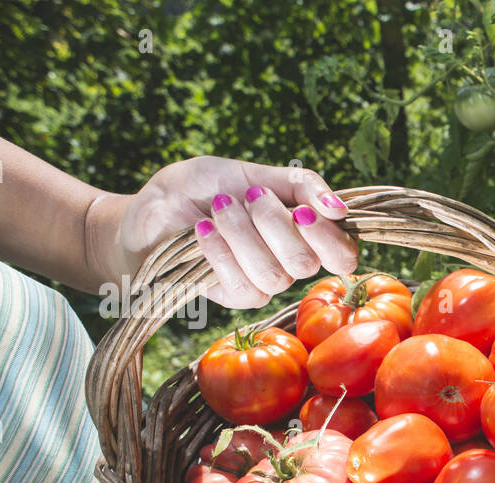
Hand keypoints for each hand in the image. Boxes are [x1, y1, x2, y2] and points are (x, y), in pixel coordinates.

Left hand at [87, 156, 359, 307]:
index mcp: (305, 233)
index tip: (305, 211)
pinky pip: (241, 284)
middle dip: (275, 224)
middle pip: (307, 262)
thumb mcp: (250, 171)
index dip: (331, 238)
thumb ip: (298, 184)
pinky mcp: (234, 299)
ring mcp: (264, 285)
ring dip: (243, 234)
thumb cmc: (200, 190)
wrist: (150, 211)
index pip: (344, 254)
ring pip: (274, 274)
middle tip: (249, 197)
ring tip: (219, 208)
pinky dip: (220, 251)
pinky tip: (202, 230)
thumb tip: (340, 208)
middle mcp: (291, 263)